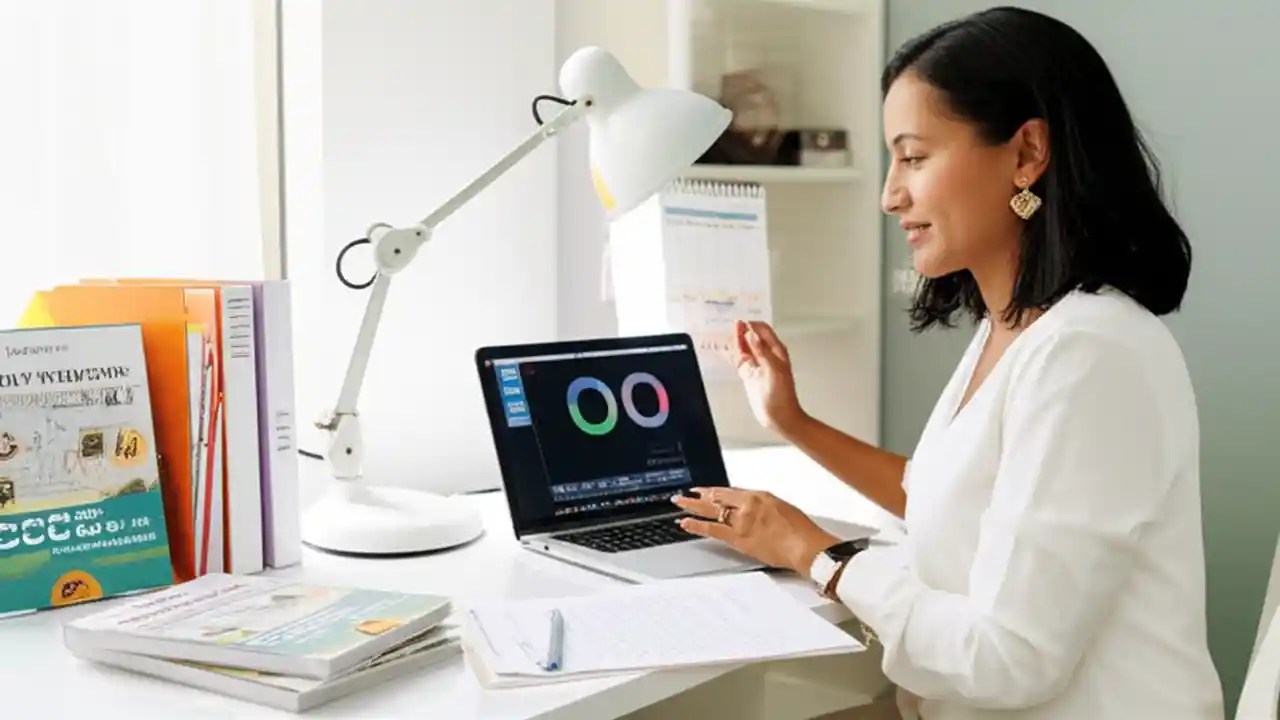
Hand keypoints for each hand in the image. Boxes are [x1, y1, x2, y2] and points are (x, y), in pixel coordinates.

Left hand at [672, 487, 836, 575]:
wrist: (804, 545)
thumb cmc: (799, 529)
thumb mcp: (779, 507)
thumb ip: (760, 505)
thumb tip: (749, 507)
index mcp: (757, 496)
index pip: (729, 491)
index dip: (714, 491)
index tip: (703, 490)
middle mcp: (746, 506)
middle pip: (716, 498)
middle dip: (698, 496)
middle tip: (684, 495)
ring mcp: (740, 521)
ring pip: (710, 511)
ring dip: (692, 507)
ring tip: (679, 504)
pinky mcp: (738, 538)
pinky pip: (712, 530)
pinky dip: (697, 525)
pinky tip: (685, 523)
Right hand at [732, 321, 805, 435]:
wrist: (780, 417)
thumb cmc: (782, 395)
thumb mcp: (773, 370)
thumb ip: (761, 352)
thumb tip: (751, 334)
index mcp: (776, 351)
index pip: (763, 331)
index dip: (752, 324)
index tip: (741, 321)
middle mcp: (767, 355)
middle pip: (753, 337)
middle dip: (743, 330)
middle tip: (732, 323)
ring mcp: (758, 365)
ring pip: (746, 348)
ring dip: (738, 341)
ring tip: (729, 332)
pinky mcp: (750, 375)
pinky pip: (741, 360)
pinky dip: (735, 354)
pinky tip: (730, 349)